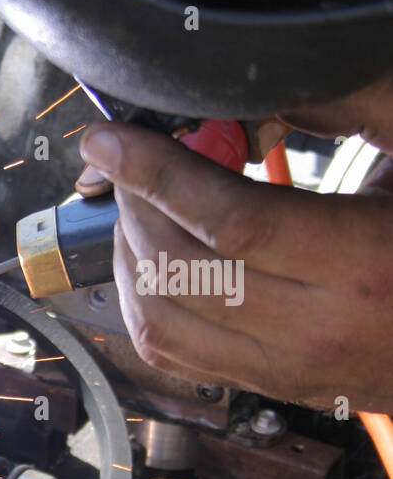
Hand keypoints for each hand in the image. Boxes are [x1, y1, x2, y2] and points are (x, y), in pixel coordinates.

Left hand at [76, 119, 392, 413]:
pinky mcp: (262, 383)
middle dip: (136, 205)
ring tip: (141, 209)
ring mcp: (282, 366)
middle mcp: (315, 328)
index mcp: (363, 263)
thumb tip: (255, 95)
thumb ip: (351, 110)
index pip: (228, 220)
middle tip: (134, 166)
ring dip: (128, 254)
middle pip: (179, 268)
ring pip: (159, 317)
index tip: (114, 141)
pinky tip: (149, 262)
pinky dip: (138, 302)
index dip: (158, 174)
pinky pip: (167, 353)